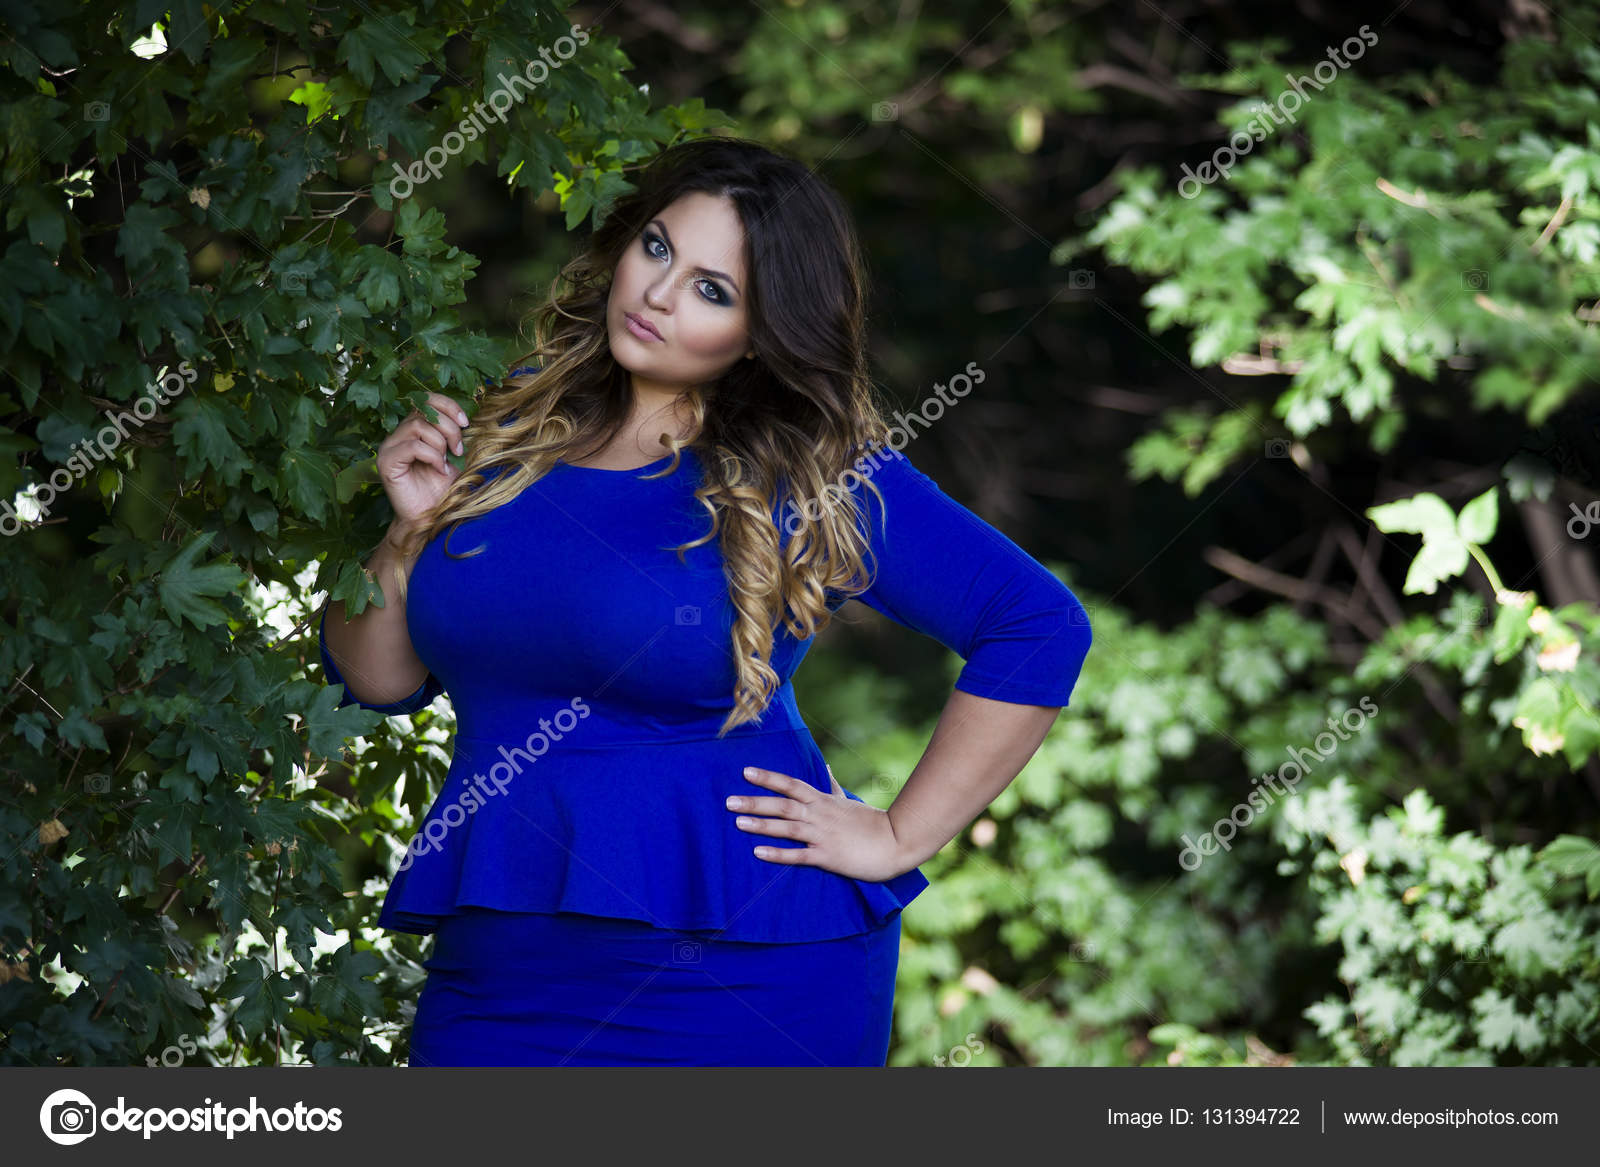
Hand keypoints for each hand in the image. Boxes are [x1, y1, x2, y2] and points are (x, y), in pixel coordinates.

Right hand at [374, 391, 471, 526]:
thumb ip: (456, 435)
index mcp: (413, 429)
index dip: (448, 405)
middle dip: (449, 427)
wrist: (431, 516)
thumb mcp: (455, 457)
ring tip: (447, 462)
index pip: (425, 400)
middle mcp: (398, 434)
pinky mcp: (386, 462)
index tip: (466, 422)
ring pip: (417, 426)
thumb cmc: (441, 487)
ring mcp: (389, 447)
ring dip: (440, 443)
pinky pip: (412, 446)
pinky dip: (432, 456)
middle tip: (458, 450)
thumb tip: (467, 416)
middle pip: (423, 410)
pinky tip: (439, 470)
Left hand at [725, 765, 909, 882]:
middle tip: (728, 800)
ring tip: (738, 822)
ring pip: (787, 828)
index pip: (791, 784)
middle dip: (755, 801)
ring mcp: (822, 836)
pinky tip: (758, 853)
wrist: (895, 842)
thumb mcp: (848, 800)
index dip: (768, 778)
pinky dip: (778, 854)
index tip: (746, 772)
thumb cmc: (870, 822)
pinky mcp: (827, 857)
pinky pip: (798, 855)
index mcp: (823, 801)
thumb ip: (832, 785)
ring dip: (761, 825)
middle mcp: (819, 815)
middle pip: (782, 804)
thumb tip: (824, 766)